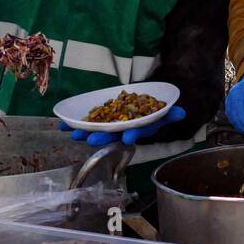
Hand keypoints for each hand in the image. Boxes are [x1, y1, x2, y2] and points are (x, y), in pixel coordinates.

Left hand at [61, 105, 186, 146]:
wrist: (144, 103)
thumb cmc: (155, 109)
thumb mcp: (165, 109)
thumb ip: (171, 112)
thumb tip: (181, 112)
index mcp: (141, 128)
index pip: (138, 132)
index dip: (132, 134)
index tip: (127, 138)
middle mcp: (125, 130)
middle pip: (114, 135)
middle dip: (103, 137)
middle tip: (92, 140)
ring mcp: (111, 127)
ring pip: (98, 131)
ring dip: (86, 133)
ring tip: (74, 134)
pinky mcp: (100, 121)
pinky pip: (86, 123)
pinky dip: (74, 124)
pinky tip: (62, 125)